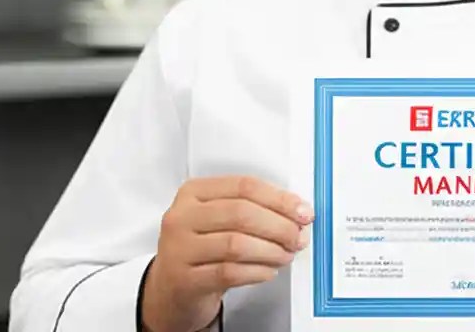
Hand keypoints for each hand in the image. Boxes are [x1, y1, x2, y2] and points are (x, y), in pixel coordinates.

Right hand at [141, 176, 313, 331]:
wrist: (171, 288)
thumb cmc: (202, 248)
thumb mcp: (220, 220)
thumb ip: (255, 210)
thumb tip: (298, 213)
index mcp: (194, 193)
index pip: (244, 186)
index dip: (280, 199)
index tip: (303, 212)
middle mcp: (181, 217)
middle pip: (241, 213)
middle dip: (279, 226)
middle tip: (298, 237)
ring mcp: (179, 248)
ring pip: (236, 244)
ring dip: (271, 251)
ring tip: (285, 255)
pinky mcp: (184, 279)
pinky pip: (229, 272)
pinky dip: (257, 272)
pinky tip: (268, 271)